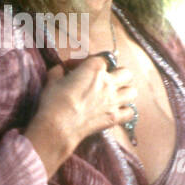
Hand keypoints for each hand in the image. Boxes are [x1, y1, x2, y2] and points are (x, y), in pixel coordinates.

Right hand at [24, 56, 136, 177]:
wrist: (58, 126)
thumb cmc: (54, 101)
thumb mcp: (52, 80)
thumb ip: (59, 71)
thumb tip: (61, 69)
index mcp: (94, 69)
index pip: (101, 58)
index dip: (88, 62)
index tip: (76, 68)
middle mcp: (108, 82)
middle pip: (125, 73)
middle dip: (117, 75)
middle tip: (105, 80)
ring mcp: (114, 101)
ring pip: (132, 91)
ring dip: (125, 92)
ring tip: (114, 95)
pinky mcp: (114, 118)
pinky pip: (130, 112)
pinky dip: (125, 111)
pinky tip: (116, 111)